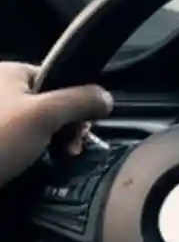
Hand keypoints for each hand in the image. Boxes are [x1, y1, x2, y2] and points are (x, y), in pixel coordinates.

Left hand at [0, 62, 112, 186]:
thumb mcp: (44, 115)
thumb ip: (80, 101)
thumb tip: (106, 98)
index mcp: (7, 73)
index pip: (56, 79)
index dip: (76, 103)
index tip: (81, 132)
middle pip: (46, 103)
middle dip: (64, 127)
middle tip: (67, 151)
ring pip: (32, 126)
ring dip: (48, 144)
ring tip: (51, 161)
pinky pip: (15, 143)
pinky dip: (26, 154)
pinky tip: (29, 167)